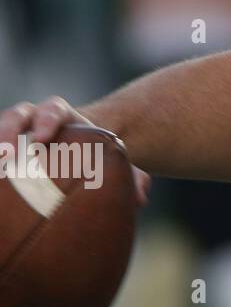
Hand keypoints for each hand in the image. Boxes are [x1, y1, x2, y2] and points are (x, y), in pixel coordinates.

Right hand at [0, 97, 150, 205]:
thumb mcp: (110, 158)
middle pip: (18, 116)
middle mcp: (34, 122)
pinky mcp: (8, 150)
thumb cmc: (93, 155)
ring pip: (1, 131)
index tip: (43, 137)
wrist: (76, 152)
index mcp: (64, 117)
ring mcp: (16, 135)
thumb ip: (129, 173)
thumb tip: (141, 198)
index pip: (54, 108)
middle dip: (9, 131)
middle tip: (6, 154)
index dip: (47, 118)